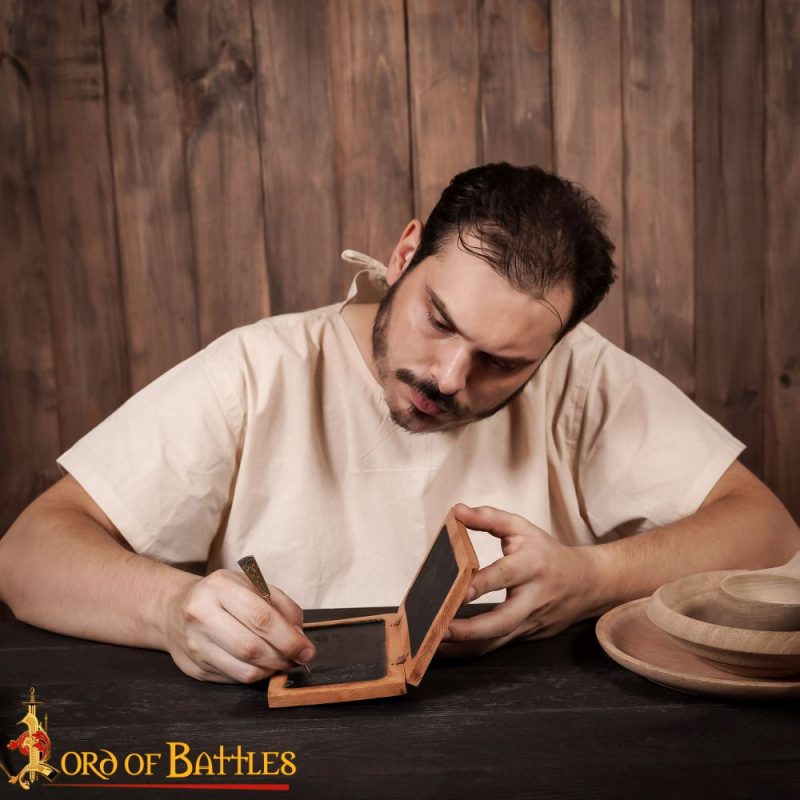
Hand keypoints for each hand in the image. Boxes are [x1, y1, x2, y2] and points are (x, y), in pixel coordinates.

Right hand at [163, 569, 315, 682]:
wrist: (173, 608)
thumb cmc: (222, 595)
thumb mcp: (252, 585)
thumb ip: (281, 604)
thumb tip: (300, 634)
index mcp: (220, 587)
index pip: (261, 618)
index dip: (289, 638)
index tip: (307, 649)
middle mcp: (201, 614)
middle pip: (251, 648)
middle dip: (282, 657)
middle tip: (298, 659)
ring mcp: (194, 644)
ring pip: (243, 670)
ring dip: (271, 670)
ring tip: (282, 661)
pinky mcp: (193, 668)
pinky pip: (233, 679)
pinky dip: (254, 675)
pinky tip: (261, 665)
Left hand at [440, 504, 598, 657]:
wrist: (585, 584)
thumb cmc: (546, 553)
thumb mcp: (521, 528)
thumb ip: (488, 517)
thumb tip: (456, 511)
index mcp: (531, 565)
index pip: (505, 575)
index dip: (483, 583)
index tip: (460, 590)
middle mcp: (532, 598)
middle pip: (502, 621)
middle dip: (469, 630)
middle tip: (439, 629)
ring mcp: (529, 622)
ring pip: (496, 642)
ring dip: (463, 647)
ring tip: (433, 645)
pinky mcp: (525, 636)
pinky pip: (496, 646)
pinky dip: (470, 650)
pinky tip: (445, 649)